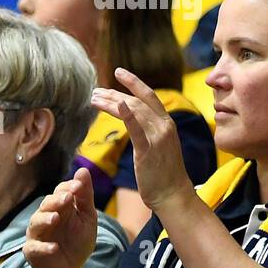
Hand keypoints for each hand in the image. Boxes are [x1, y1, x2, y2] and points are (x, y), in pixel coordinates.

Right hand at [23, 166, 98, 267]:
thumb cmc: (78, 242)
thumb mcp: (87, 219)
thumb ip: (85, 197)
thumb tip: (83, 170)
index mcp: (60, 207)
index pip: (60, 191)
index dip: (68, 188)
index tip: (78, 186)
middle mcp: (45, 216)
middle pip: (47, 204)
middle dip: (56, 200)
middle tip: (67, 198)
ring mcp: (37, 233)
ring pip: (36, 222)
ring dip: (45, 219)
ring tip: (56, 219)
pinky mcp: (32, 250)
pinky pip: (34, 246)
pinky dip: (43, 247)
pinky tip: (54, 247)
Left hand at [91, 67, 194, 212]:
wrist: (173, 195)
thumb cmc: (164, 175)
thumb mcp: (160, 147)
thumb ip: (150, 132)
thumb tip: (136, 123)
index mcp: (167, 124)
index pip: (149, 96)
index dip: (134, 82)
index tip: (119, 72)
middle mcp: (164, 126)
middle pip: (137, 101)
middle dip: (115, 93)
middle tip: (96, 90)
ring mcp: (158, 138)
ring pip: (133, 111)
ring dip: (112, 102)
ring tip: (94, 99)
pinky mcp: (148, 151)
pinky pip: (136, 129)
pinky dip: (126, 114)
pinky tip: (115, 105)